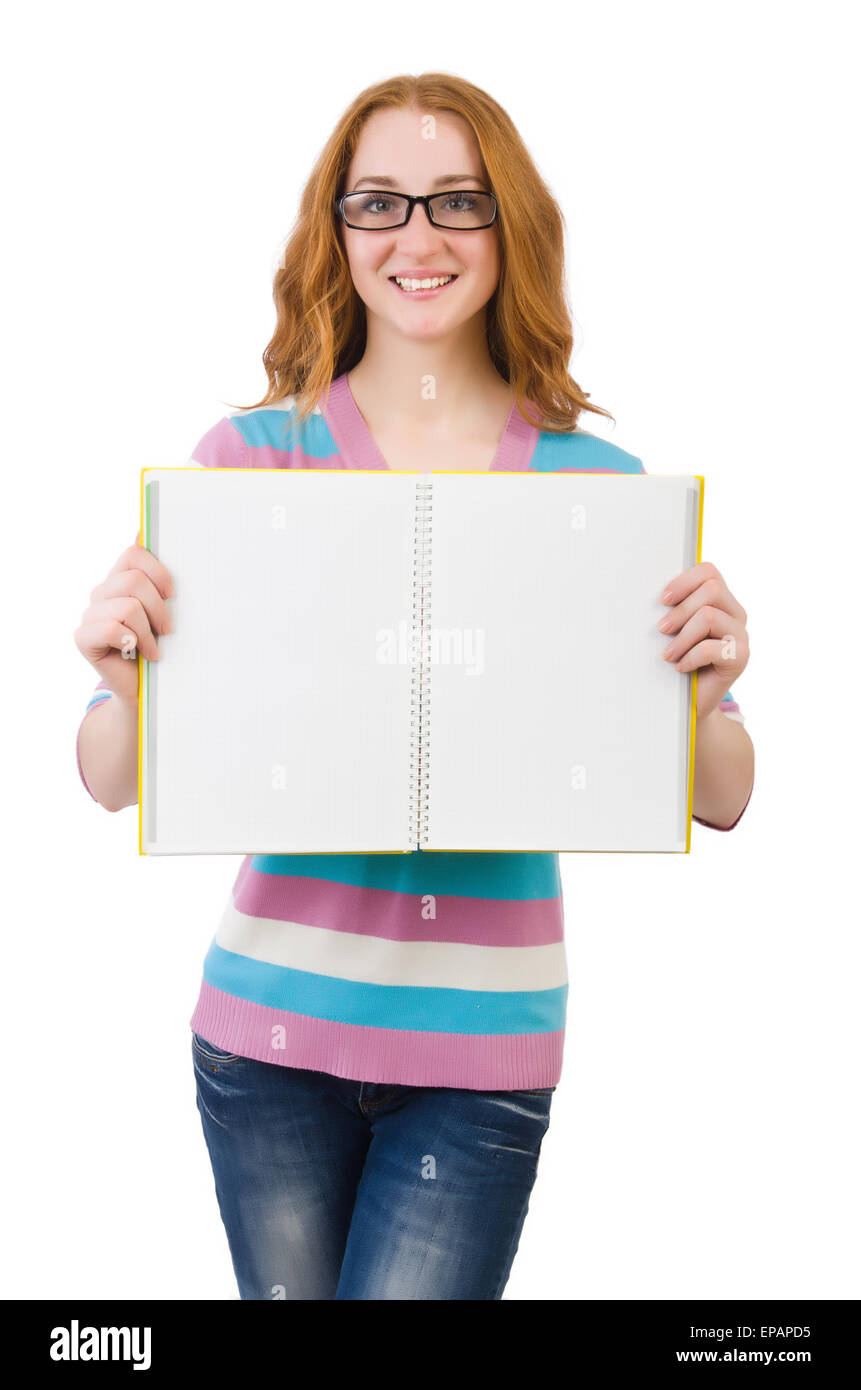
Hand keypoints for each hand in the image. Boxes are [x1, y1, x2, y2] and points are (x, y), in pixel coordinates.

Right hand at [73, 531, 173, 704]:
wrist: (144, 686)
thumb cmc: (159, 645)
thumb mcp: (165, 610)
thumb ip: (158, 578)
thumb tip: (147, 532)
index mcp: (120, 579)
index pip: (133, 554)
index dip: (158, 572)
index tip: (172, 594)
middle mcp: (102, 593)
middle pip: (134, 581)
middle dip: (158, 607)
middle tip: (167, 629)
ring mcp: (90, 614)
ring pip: (128, 607)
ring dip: (148, 631)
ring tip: (153, 647)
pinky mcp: (83, 637)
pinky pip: (113, 629)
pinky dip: (133, 642)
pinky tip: (139, 653)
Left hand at [657, 561, 748, 718]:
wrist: (691, 702)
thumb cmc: (679, 662)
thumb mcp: (674, 631)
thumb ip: (673, 609)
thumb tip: (656, 596)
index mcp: (721, 601)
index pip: (709, 572)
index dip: (684, 581)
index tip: (662, 600)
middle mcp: (735, 614)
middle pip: (711, 590)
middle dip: (681, 610)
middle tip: (661, 629)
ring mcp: (741, 635)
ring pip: (709, 616)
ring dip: (681, 637)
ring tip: (668, 654)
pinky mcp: (741, 658)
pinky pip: (712, 648)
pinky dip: (690, 657)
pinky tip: (680, 667)